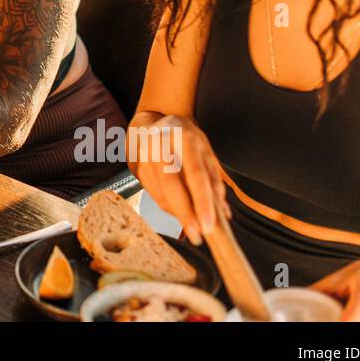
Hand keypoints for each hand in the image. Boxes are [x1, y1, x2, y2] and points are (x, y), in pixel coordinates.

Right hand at [131, 115, 229, 244]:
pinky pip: (153, 194)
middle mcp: (162, 145)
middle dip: (186, 214)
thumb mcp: (205, 151)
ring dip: (177, 214)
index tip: (209, 225)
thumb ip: (214, 180)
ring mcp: (146, 155)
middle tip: (198, 236)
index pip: (195, 174)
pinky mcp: (137, 167)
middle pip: (172, 185)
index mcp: (185, 138)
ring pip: (160, 193)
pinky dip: (167, 207)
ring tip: (192, 228)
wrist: (152, 124)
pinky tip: (178, 212)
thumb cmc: (184, 139)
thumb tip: (222, 213)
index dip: (202, 202)